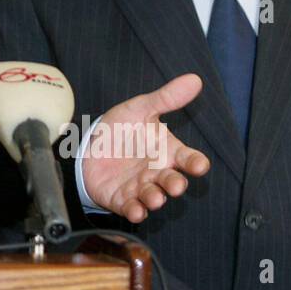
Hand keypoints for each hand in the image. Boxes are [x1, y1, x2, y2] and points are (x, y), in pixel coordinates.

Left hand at [81, 74, 210, 223]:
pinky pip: (132, 207)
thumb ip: (166, 98)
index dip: (195, 163)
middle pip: (173, 181)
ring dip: (155, 199)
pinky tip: (136, 211)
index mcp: (168, 151)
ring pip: (154, 196)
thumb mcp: (141, 108)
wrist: (90, 145)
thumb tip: (194, 79)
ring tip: (155, 199)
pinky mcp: (124, 199)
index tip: (200, 165)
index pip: (188, 159)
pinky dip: (135, 211)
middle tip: (175, 185)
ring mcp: (142, 187)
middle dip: (175, 184)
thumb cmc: (122, 128)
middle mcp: (158, 172)